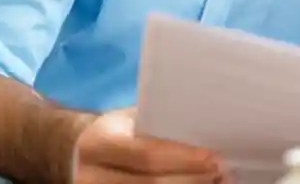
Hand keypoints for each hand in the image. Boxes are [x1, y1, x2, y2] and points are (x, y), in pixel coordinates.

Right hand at [72, 108, 227, 182]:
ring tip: (217, 183)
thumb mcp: (127, 122)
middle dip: (192, 180)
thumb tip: (206, 130)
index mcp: (99, 144)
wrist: (77, 155)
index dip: (183, 158)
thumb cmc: (116, 132)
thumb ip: (157, 126)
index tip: (213, 157)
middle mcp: (93, 176)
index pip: (146, 155)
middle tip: (223, 173)